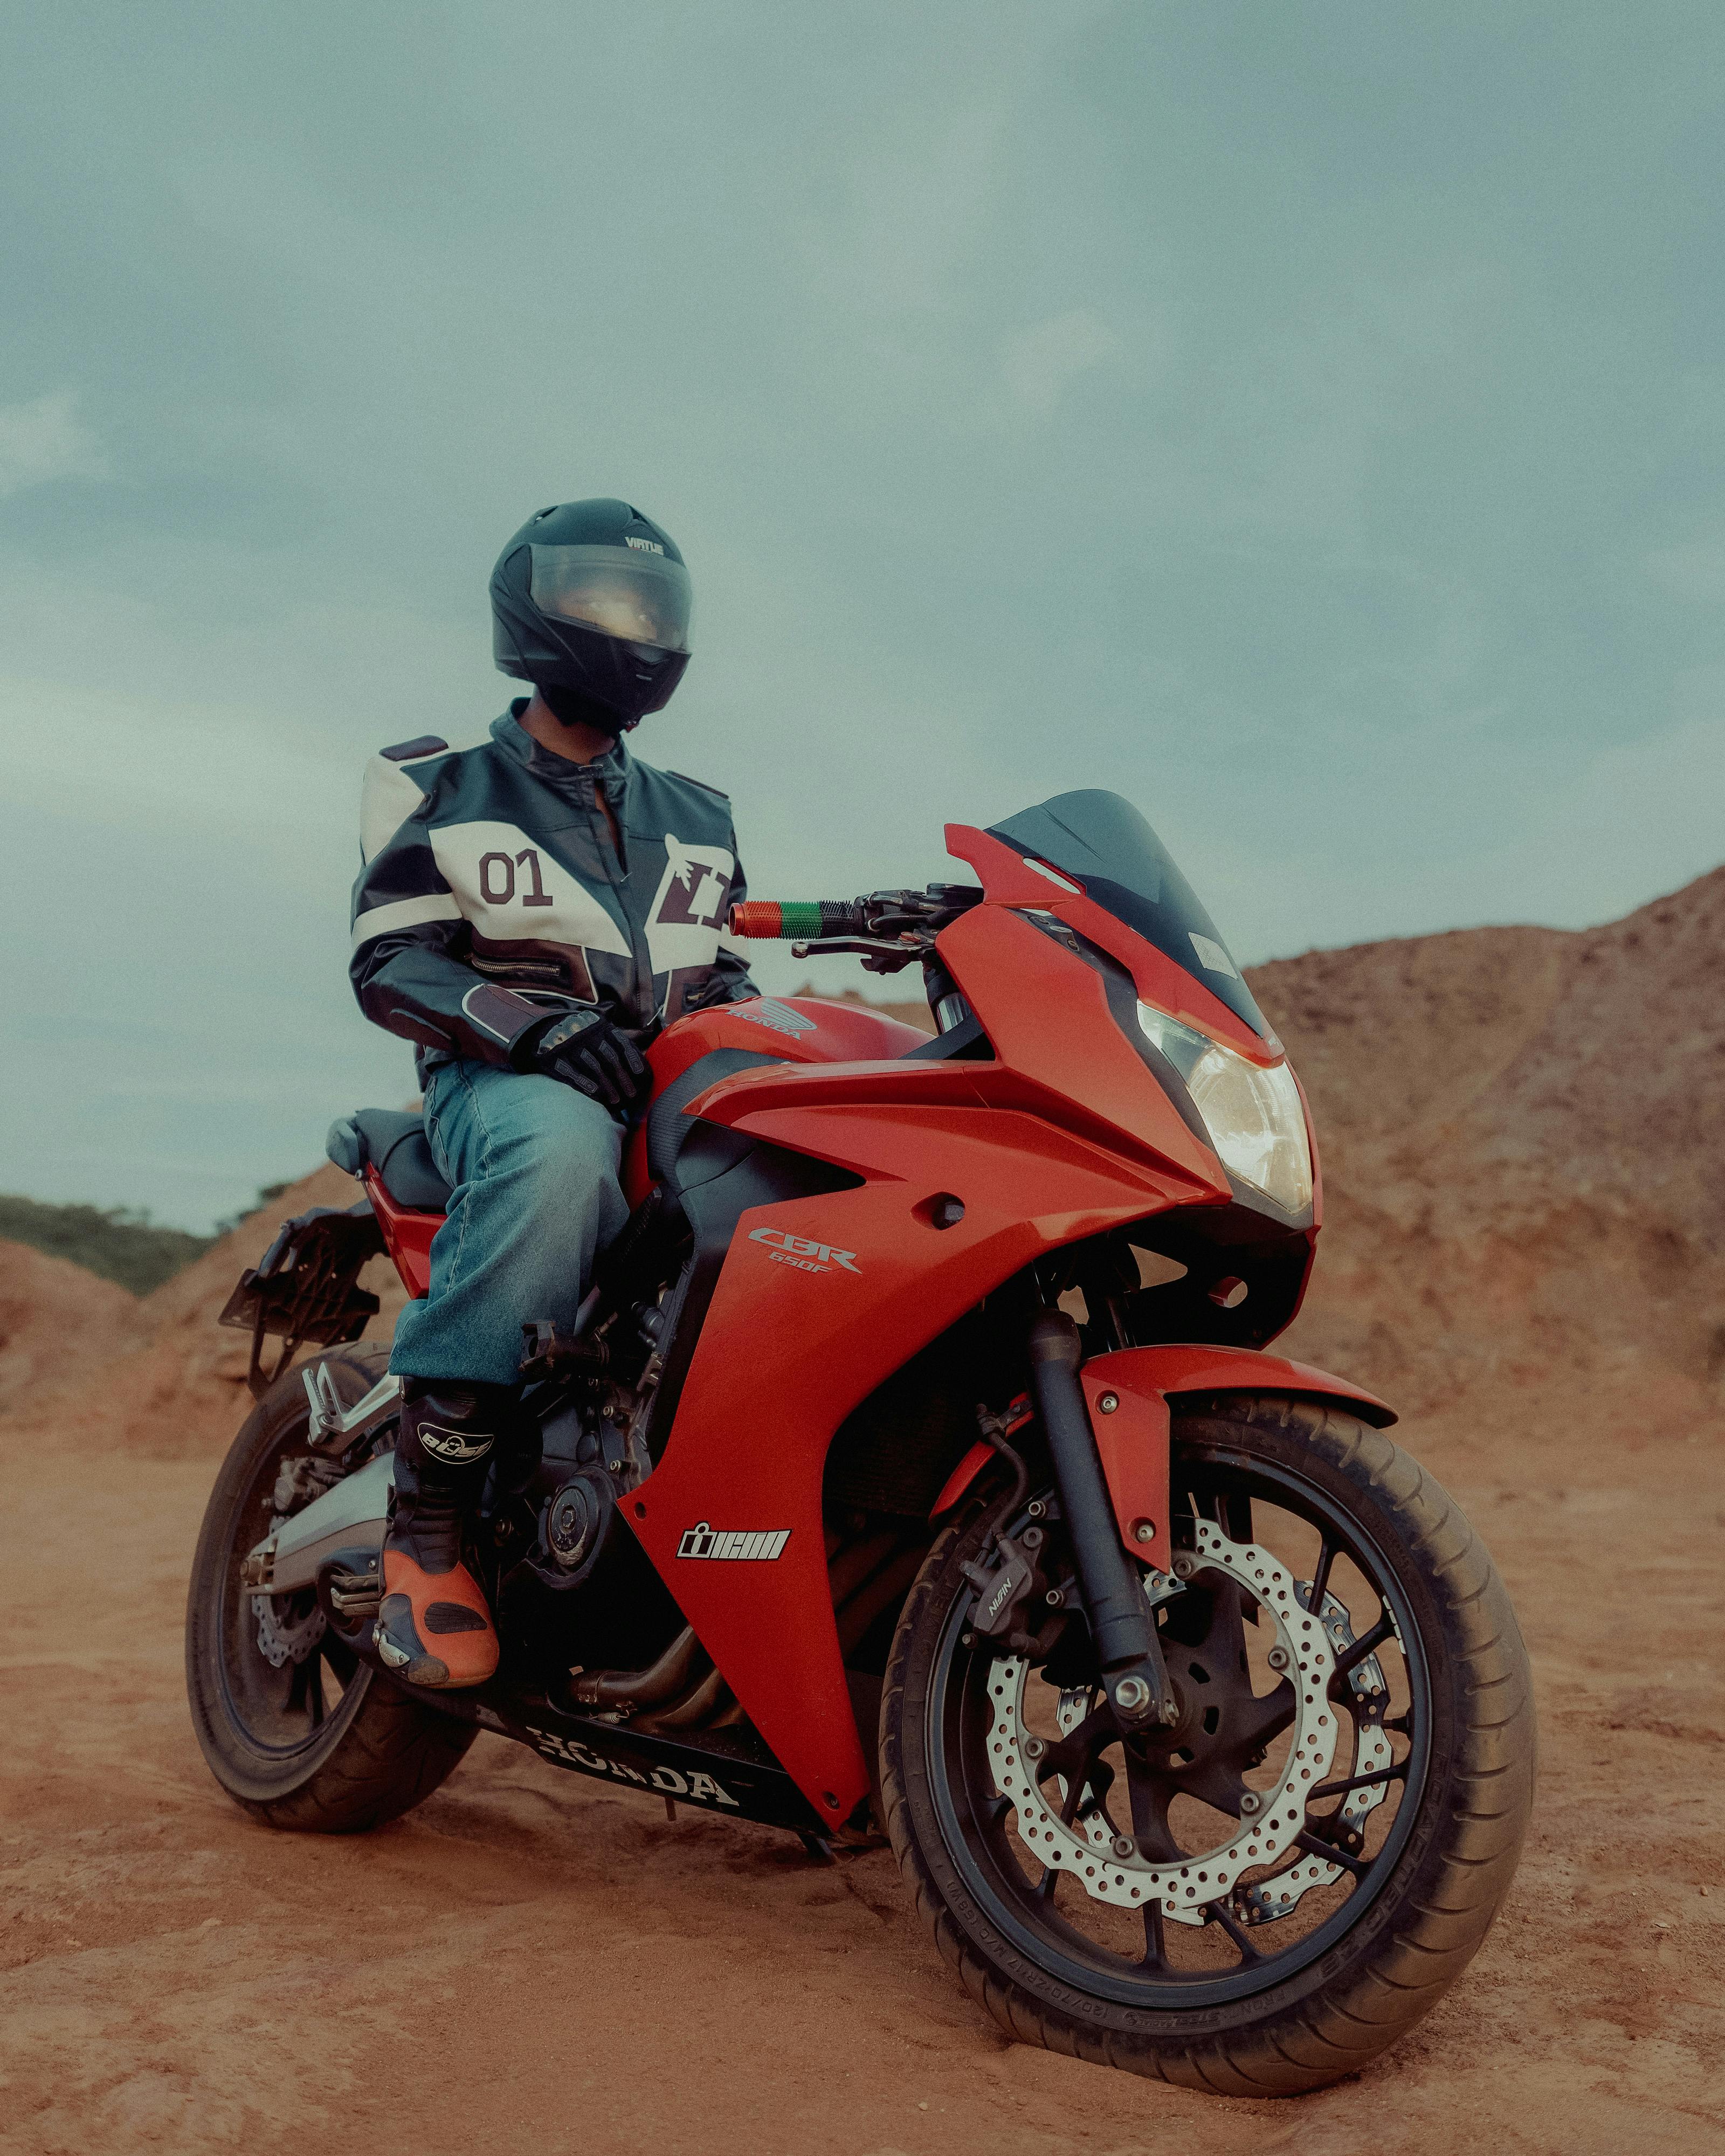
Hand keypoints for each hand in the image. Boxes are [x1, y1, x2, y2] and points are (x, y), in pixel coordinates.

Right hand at [522, 1008, 651, 1111]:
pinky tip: (596, 1095)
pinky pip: (572, 1073)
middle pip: (610, 1058)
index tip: (640, 1076)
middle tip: (631, 1095)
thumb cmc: (579, 1036)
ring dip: (607, 1086)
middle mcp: (586, 1033)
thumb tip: (640, 1062)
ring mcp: (569, 1044)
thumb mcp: (596, 1030)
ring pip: (594, 1067)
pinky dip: (585, 1084)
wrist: (541, 1027)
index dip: (633, 1060)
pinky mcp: (553, 1056)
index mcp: (599, 1026)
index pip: (621, 1043)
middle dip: (623, 1079)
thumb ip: (615, 1041)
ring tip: (617, 1102)